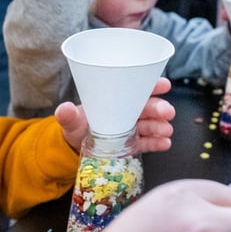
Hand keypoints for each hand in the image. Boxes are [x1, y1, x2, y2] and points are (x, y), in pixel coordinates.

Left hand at [55, 77, 174, 152]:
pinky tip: (165, 143)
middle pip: (148, 107)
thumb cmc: (78, 126)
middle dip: (159, 108)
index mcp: (116, 100)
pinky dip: (157, 142)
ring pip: (151, 124)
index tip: (164, 85)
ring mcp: (133, 128)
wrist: (76, 146)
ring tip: (166, 130)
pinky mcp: (134, 144)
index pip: (136, 89)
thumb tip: (64, 109)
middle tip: (166, 112)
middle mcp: (128, 112)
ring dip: (160, 126)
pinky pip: (148, 142)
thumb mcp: (72, 120)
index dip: (152, 85)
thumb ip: (68, 116)